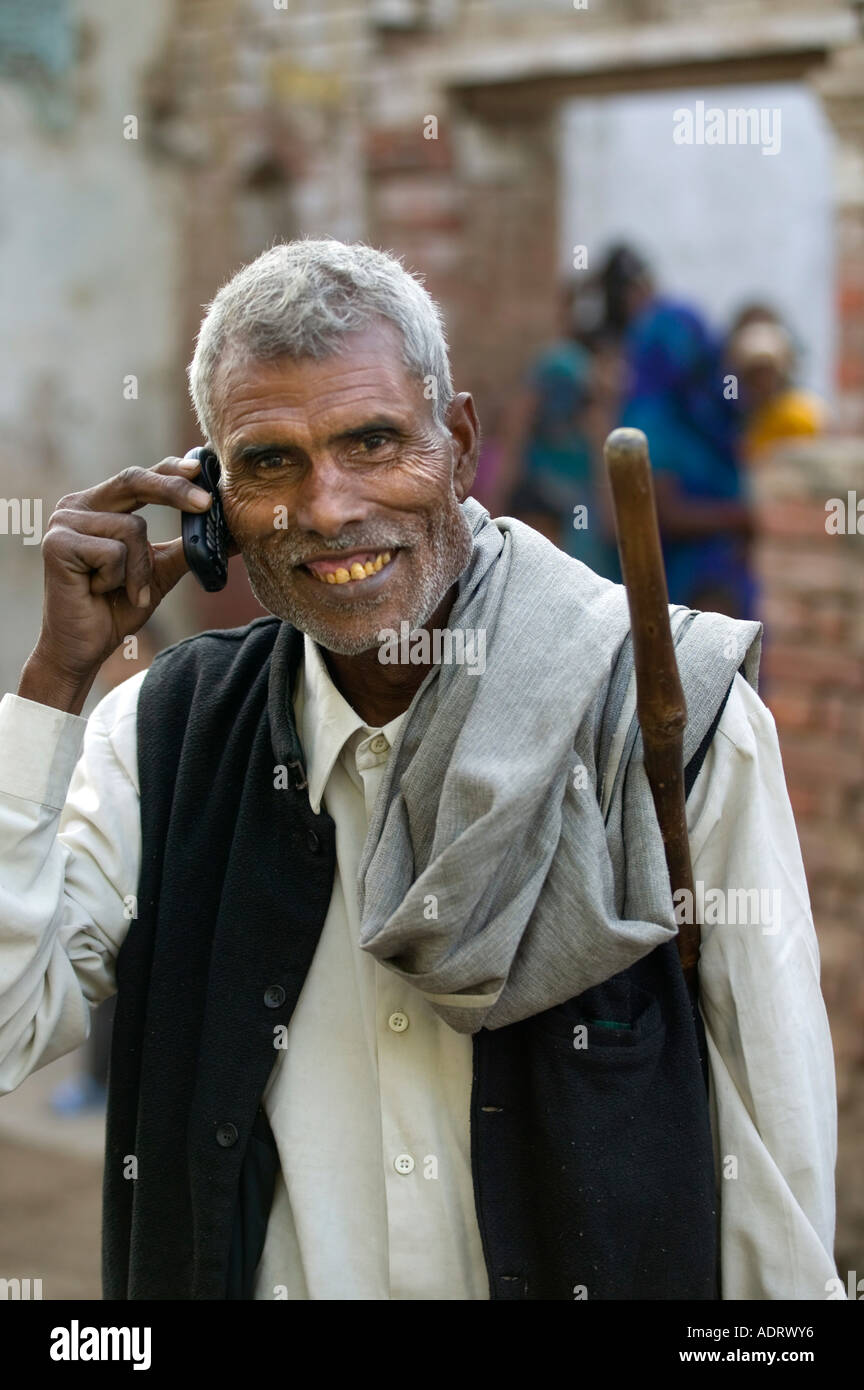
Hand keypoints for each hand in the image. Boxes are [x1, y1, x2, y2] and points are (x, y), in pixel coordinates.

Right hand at [18, 455, 213, 712]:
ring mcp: (63, 523)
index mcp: (98, 506)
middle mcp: (76, 506)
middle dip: (173, 491)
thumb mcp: (159, 572)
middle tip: (205, 504)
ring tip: (122, 590)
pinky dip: (121, 578)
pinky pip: (114, 552)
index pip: (138, 477)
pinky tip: (99, 592)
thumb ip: (186, 547)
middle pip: (133, 481)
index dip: (168, 471)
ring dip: (140, 568)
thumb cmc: (118, 607)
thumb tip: (232, 534)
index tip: (199, 468)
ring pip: (131, 527)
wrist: (84, 648)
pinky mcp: (57, 544)